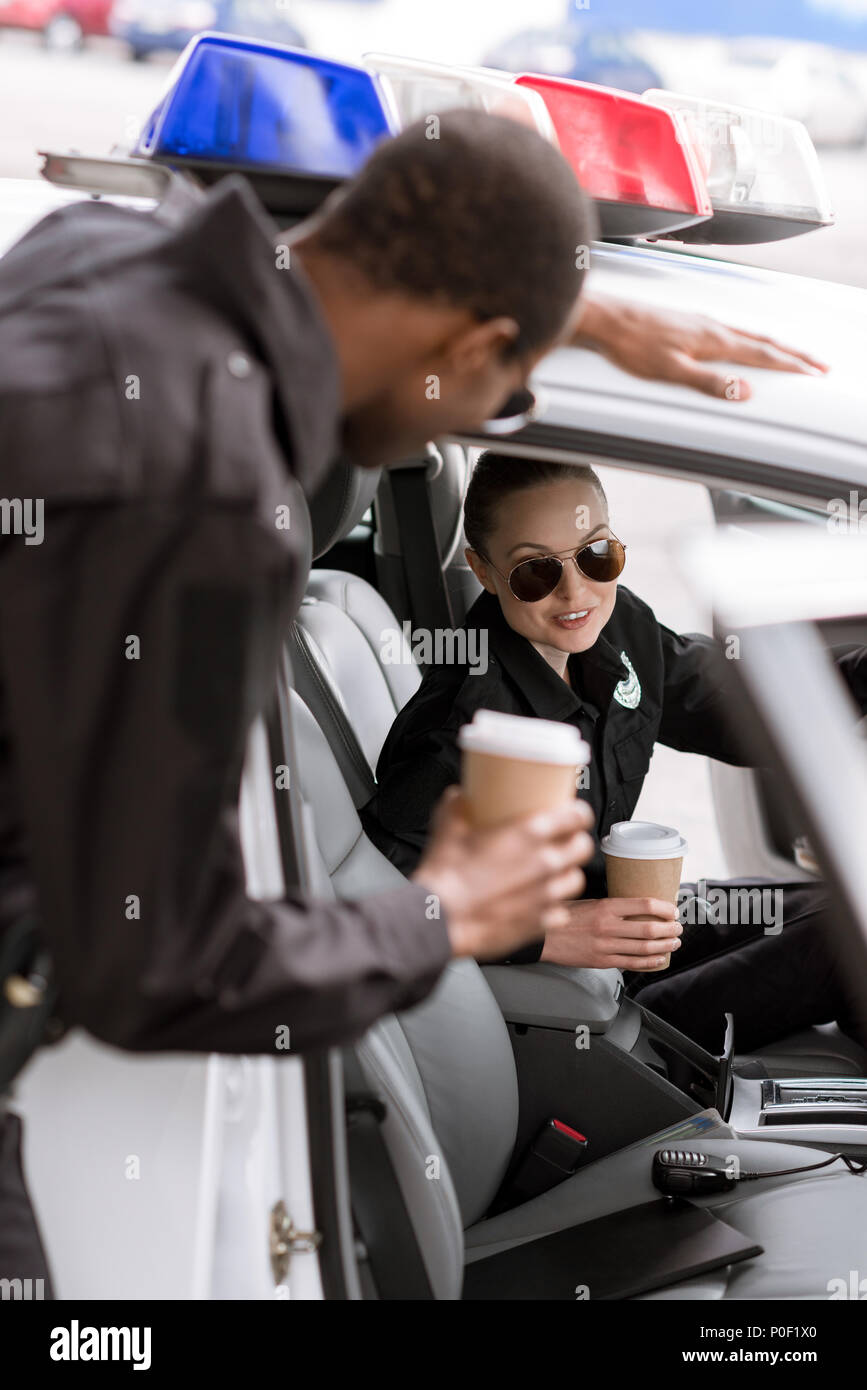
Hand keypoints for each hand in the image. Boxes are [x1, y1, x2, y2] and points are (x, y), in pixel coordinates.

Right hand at [412, 788, 594, 962]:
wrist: (440, 919)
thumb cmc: (446, 876)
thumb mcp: (447, 827)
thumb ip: (457, 806)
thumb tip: (459, 797)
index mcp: (529, 834)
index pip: (577, 816)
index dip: (579, 813)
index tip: (573, 813)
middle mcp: (545, 863)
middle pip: (583, 848)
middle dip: (575, 842)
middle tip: (562, 842)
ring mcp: (545, 896)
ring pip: (575, 881)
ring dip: (566, 874)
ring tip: (551, 873)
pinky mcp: (539, 923)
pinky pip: (560, 912)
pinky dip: (553, 907)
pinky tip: (539, 903)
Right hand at [539, 897, 682, 969]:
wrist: (544, 937)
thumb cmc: (563, 917)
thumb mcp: (589, 902)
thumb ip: (612, 907)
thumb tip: (637, 908)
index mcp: (605, 906)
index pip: (644, 904)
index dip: (664, 908)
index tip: (672, 910)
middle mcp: (607, 926)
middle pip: (649, 928)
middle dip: (669, 929)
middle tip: (677, 928)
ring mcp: (606, 945)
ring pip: (644, 947)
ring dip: (664, 946)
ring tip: (673, 943)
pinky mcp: (602, 961)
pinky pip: (631, 963)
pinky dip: (649, 962)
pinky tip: (658, 959)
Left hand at [572, 292, 828, 401]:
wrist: (608, 319)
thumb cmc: (633, 346)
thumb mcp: (672, 371)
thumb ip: (709, 382)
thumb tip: (745, 392)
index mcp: (714, 340)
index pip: (762, 355)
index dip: (791, 364)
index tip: (814, 371)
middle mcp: (714, 327)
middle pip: (763, 341)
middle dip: (794, 354)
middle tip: (818, 364)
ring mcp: (702, 323)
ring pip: (750, 334)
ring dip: (775, 346)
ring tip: (792, 354)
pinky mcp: (690, 322)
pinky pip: (733, 331)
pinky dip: (752, 339)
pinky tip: (746, 342)